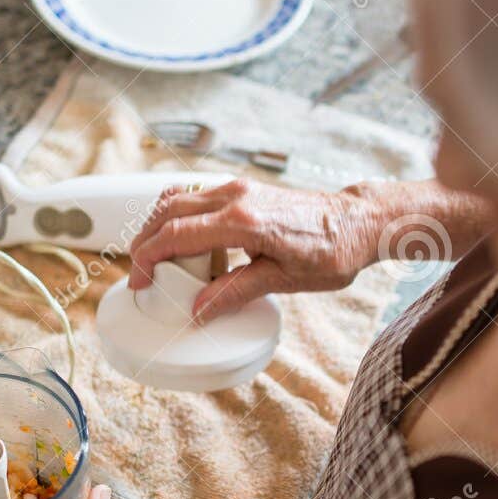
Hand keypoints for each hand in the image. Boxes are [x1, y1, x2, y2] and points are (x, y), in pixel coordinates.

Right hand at [128, 179, 379, 323]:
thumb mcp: (285, 280)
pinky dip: (179, 217)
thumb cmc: (332, 251)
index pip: (178, 235)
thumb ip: (236, 291)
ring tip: (156, 260)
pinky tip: (183, 243)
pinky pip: (197, 197)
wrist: (357, 221)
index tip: (139, 282)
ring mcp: (239, 188)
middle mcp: (236, 197)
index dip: (149, 259)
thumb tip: (198, 310)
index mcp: (245, 221)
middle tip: (140, 275)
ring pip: (179, 198)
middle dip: (145, 242)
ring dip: (159, 226)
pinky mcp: (243, 189)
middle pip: (168, 211)